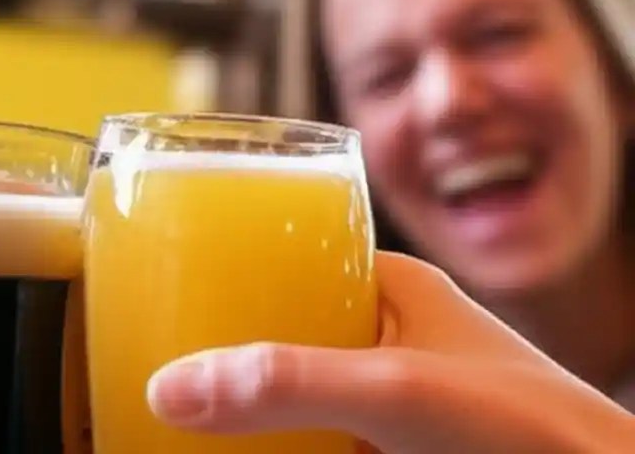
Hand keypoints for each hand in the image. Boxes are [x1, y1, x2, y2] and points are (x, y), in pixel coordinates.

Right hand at [146, 252, 634, 452]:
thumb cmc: (532, 430)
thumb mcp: (397, 390)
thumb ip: (287, 384)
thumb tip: (171, 389)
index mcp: (392, 288)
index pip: (288, 253)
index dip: (225, 264)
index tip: (163, 283)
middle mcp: (387, 339)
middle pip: (278, 331)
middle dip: (220, 350)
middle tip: (155, 365)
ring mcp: (390, 402)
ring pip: (292, 392)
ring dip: (242, 405)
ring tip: (174, 417)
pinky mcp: (390, 449)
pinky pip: (311, 439)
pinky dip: (273, 446)